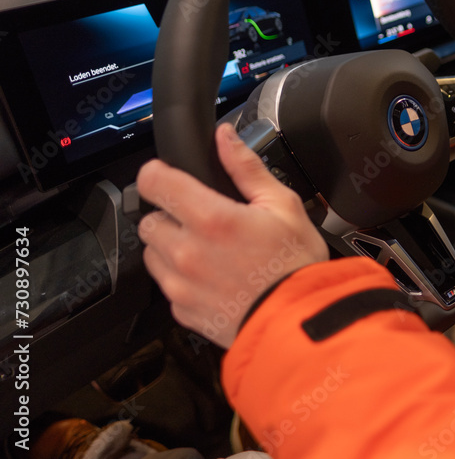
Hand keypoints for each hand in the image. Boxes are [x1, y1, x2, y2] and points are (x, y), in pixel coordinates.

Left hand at [137, 123, 329, 348]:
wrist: (300, 320)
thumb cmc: (297, 265)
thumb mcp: (283, 205)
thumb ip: (246, 168)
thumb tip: (225, 137)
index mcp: (211, 219)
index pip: (154, 182)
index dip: (160, 173)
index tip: (171, 177)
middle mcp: (187, 252)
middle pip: (149, 219)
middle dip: (171, 215)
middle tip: (204, 221)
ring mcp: (181, 285)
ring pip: (153, 253)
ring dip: (172, 247)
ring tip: (210, 252)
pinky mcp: (182, 311)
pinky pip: (167, 285)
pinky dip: (181, 279)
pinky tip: (213, 277)